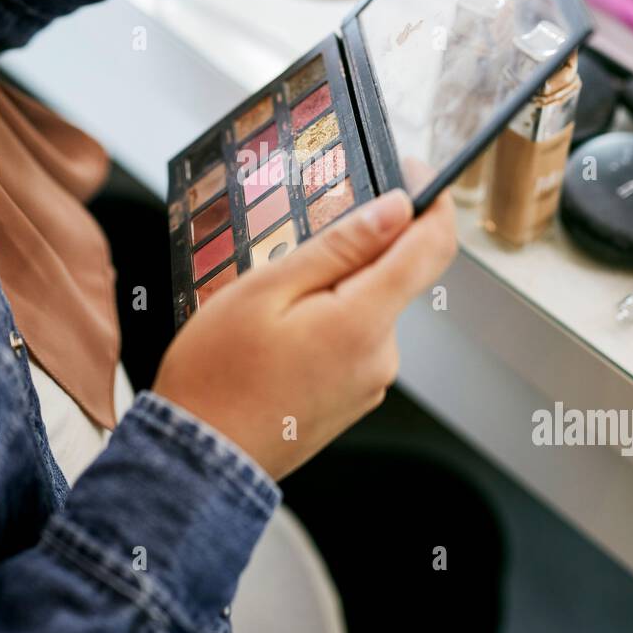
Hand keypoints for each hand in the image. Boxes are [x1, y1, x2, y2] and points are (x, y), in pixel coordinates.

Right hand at [153, 187, 456, 479]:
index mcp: (364, 321)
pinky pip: (352, 342)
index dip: (430, 202)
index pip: (431, 248)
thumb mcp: (266, 289)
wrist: (200, 460)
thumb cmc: (217, 374)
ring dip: (329, 294)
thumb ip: (339, 247)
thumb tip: (396, 210)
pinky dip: (323, 326)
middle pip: (392, 277)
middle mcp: (382, 355)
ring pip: (367, 309)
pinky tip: (275, 342)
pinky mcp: (354, 399)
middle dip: (351, 255)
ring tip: (267, 313)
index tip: (410, 172)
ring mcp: (371, 382)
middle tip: (285, 259)